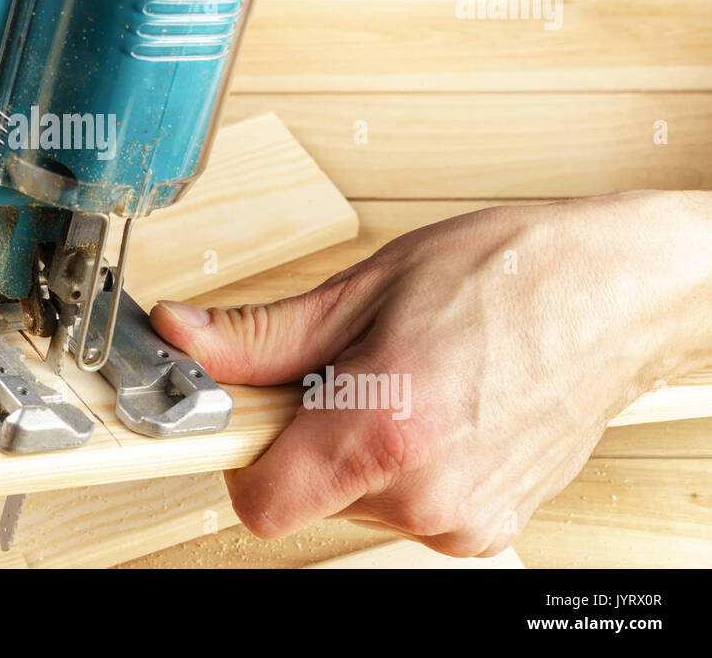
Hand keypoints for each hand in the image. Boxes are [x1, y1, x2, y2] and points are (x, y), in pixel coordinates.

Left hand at [151, 191, 711, 555]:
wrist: (619, 292)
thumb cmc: (512, 275)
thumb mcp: (367, 287)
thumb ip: (263, 334)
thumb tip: (184, 337)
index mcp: (387, 429)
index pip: (262, 503)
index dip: (239, 457)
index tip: (241, 416)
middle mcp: (429, 494)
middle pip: (304, 496)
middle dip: (301, 436)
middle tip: (339, 368)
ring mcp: (466, 520)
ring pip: (353, 500)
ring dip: (353, 448)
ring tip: (400, 378)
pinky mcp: (489, 528)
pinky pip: (405, 506)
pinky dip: (399, 464)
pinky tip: (432, 407)